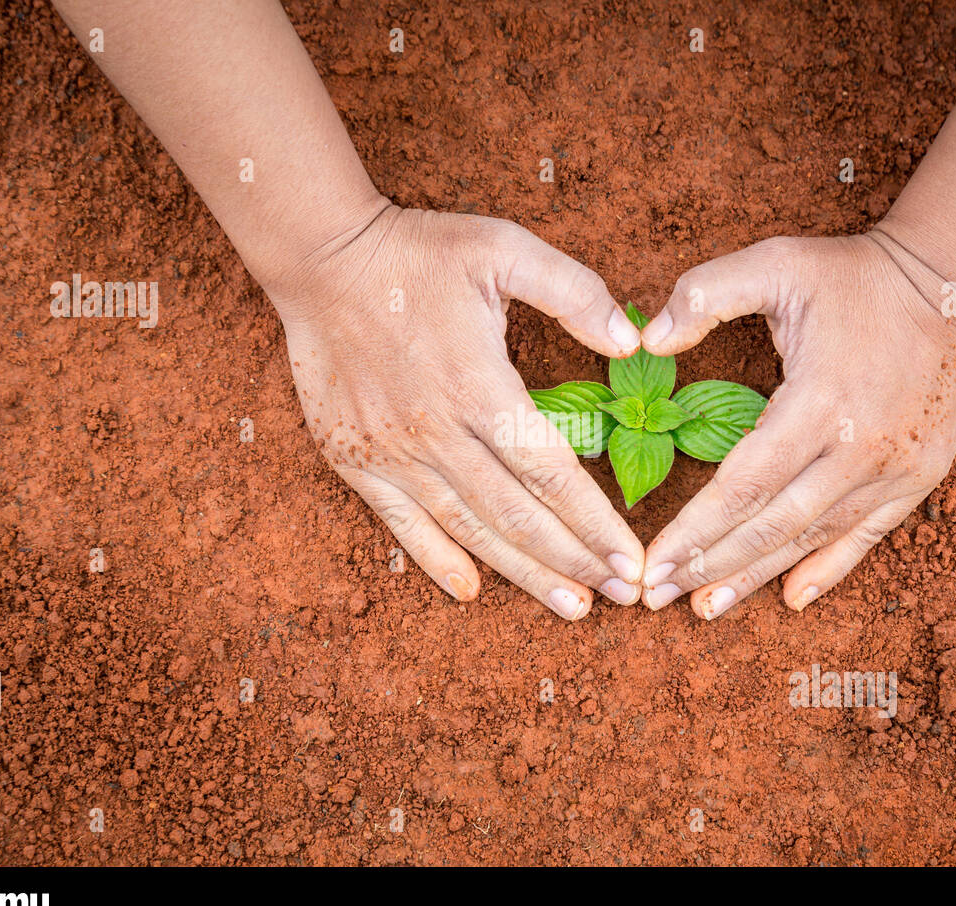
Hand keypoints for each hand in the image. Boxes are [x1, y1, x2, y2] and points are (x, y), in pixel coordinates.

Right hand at [265, 206, 646, 618]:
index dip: (597, 525)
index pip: (552, 474)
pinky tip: (470, 591)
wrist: (322, 260)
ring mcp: (394, 454)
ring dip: (524, 574)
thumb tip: (634, 343)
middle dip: (575, 562)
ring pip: (469, 530)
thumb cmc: (419, 253)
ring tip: (570, 606)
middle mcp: (438, 433)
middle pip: (518, 516)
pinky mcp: (357, 462)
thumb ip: (574, 292)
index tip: (632, 562)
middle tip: (621, 596)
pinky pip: (402, 525)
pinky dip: (438, 561)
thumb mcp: (504, 249)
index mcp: (479, 386)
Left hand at [636, 233, 955, 618]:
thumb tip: (647, 340)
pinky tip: (792, 600)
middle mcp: (858, 448)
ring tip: (706, 607)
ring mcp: (894, 469)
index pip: (744, 484)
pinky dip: (828, 570)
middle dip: (710, 566)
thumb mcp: (775, 263)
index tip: (652, 561)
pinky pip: (866, 537)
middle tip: (658, 597)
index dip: (694, 529)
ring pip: (813, 538)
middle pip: (772, 525)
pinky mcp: (917, 477)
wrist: (948, 282)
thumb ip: (706, 293)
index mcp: (818, 401)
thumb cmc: (851, 276)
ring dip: (756, 576)